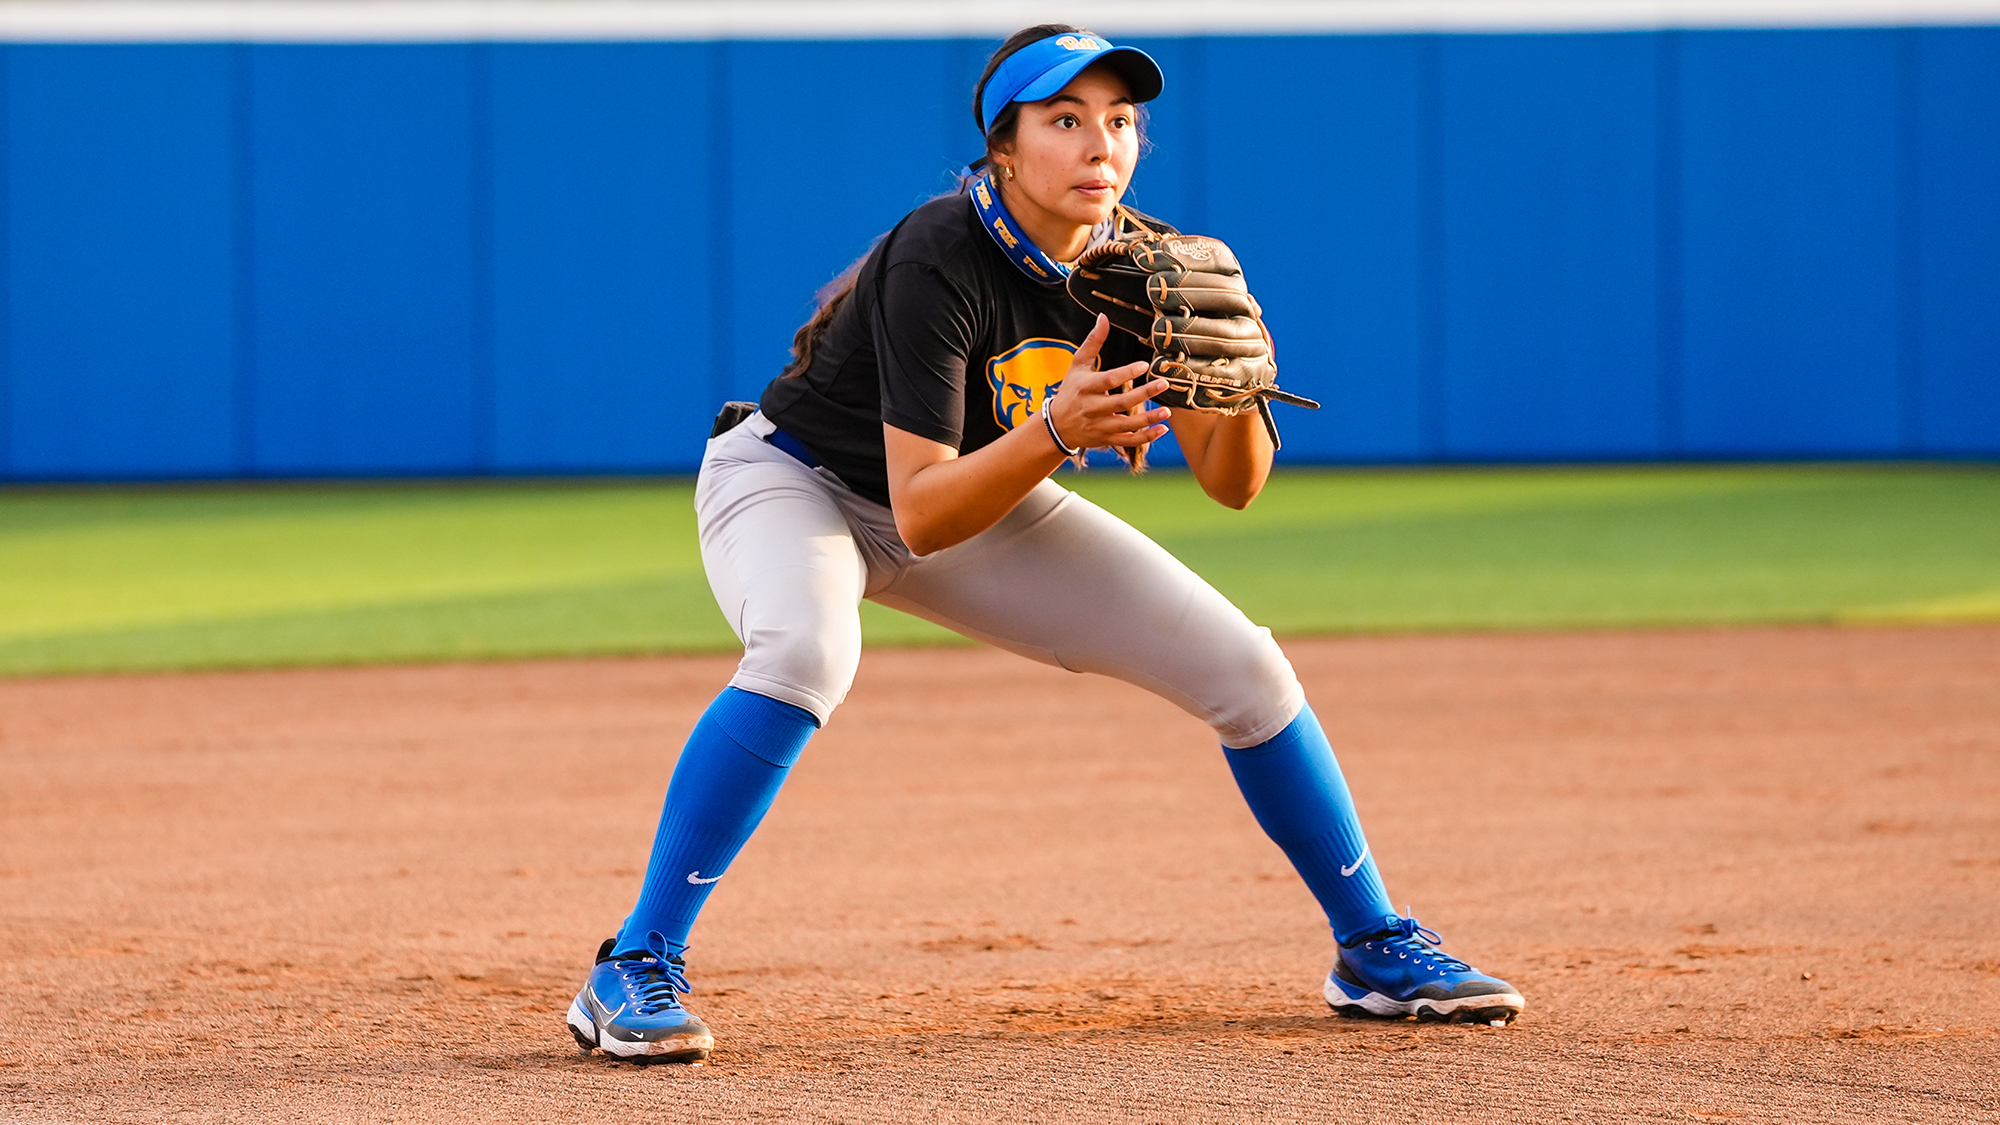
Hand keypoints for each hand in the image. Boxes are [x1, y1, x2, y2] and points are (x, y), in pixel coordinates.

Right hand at [1045, 315, 1171, 451]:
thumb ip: (1092, 341)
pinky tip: (1162, 429)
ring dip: (1149, 419)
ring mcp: (1100, 426)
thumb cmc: (1070, 390)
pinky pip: (1128, 441)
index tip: (1145, 365)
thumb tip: (1103, 316)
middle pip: (1121, 402)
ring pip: (1127, 425)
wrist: (1057, 426)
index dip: (1127, 373)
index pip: (1109, 379)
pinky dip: (1146, 437)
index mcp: (1086, 387)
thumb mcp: (1077, 364)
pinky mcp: (1106, 439)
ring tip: (1168, 412)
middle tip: (1164, 384)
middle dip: (1144, 394)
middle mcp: (1092, 408)